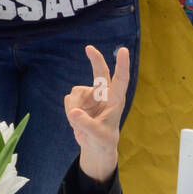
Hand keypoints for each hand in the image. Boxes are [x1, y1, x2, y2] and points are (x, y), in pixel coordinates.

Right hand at [66, 44, 130, 184]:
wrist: (95, 146)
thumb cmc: (104, 141)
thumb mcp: (97, 136)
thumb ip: (86, 124)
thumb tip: (73, 111)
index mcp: (116, 100)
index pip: (121, 80)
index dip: (122, 65)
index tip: (123, 50)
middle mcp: (104, 94)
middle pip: (100, 72)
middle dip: (95, 60)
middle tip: (89, 48)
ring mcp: (91, 95)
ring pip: (75, 93)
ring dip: (74, 108)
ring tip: (80, 123)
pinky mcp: (79, 99)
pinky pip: (69, 100)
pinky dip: (69, 111)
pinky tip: (76, 120)